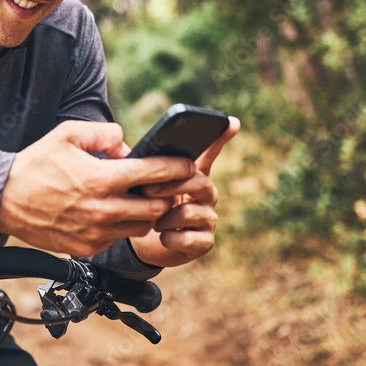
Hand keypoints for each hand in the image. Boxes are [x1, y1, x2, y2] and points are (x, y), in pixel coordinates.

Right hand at [0, 121, 196, 256]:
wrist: (3, 198)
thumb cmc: (36, 164)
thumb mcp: (68, 134)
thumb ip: (104, 133)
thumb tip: (128, 145)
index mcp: (101, 179)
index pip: (154, 174)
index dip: (177, 169)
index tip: (188, 165)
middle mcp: (102, 210)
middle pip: (156, 207)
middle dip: (166, 195)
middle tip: (165, 185)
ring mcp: (95, 233)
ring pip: (141, 227)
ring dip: (146, 213)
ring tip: (139, 198)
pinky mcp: (87, 248)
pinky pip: (117, 239)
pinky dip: (121, 226)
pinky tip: (111, 212)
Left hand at [130, 117, 239, 267]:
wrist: (146, 244)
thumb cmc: (147, 208)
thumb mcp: (145, 185)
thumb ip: (147, 170)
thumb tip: (134, 154)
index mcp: (193, 176)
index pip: (209, 153)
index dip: (220, 138)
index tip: (231, 121)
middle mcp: (207, 195)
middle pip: (197, 181)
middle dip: (170, 185)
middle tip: (147, 189)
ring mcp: (209, 219)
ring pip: (191, 212)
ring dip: (166, 218)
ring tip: (155, 221)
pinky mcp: (205, 242)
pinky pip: (189, 238)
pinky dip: (170, 238)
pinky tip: (164, 237)